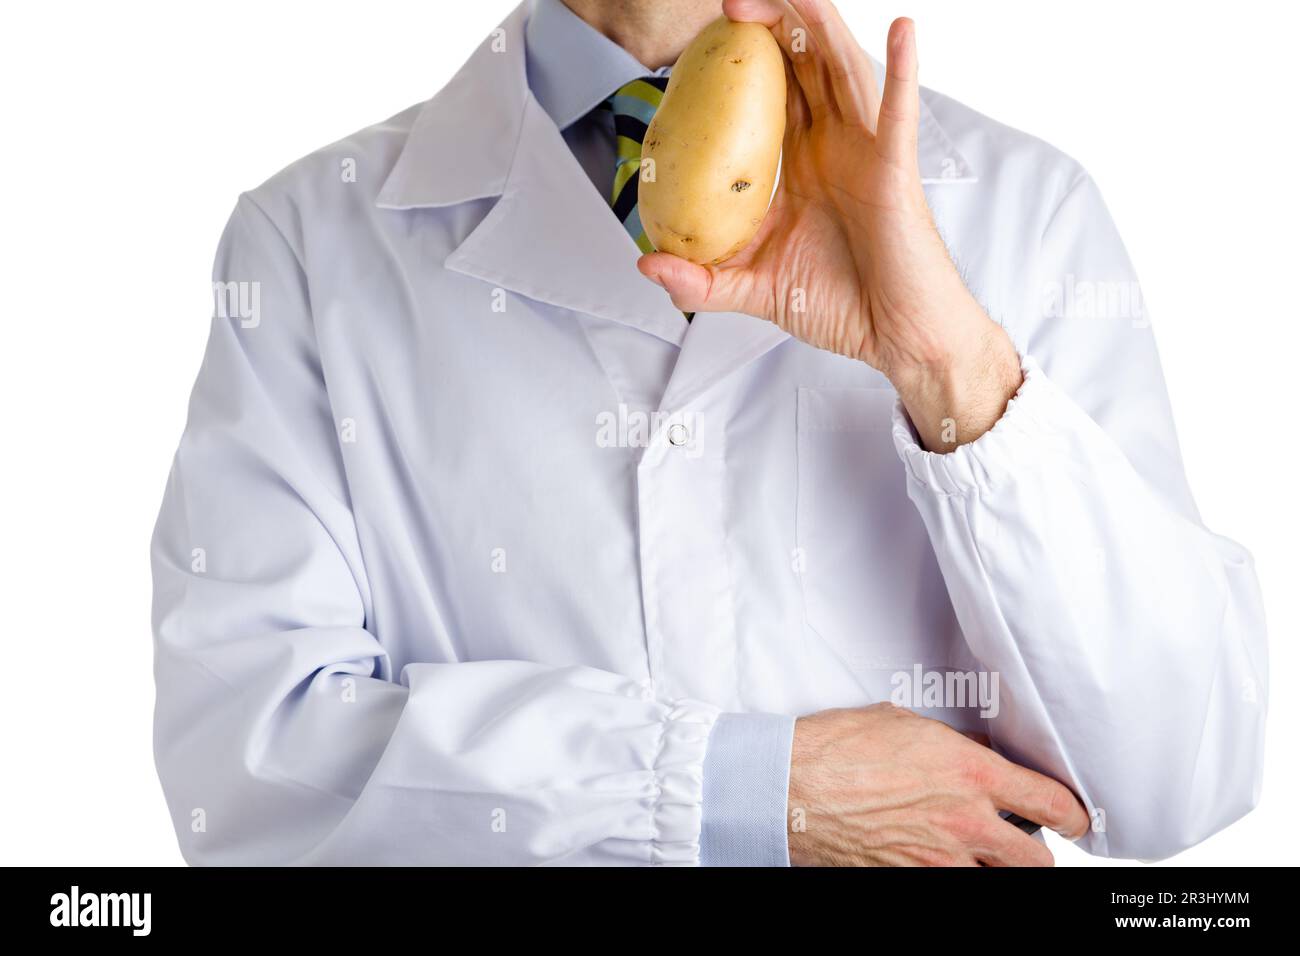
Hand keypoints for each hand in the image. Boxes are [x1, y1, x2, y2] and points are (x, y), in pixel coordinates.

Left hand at [638, 0, 1021, 449]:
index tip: (700, 37)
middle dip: (769, 25)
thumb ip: (700, 281)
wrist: (895, 338)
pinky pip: (899, 114)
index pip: (764, 95)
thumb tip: (646, 263)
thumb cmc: (839, 305)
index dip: (739, 60)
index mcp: (799, 163)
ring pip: (842, 70)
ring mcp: (865, 151)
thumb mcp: (753, 291)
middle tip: (728, 2)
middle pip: (801, 64)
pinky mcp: (896, 171)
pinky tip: (899, 30)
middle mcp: (832, 145)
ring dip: (818, 25)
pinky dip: (902, 70)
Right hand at [786, 704, 1089, 865]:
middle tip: (1024, 843)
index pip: (1051, 803)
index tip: (1073, 817)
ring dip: (994, 868)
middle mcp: (965, 820)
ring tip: (977, 852)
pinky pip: (953, 884)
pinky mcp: (911, 879)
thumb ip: (951, 745)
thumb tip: (972, 755)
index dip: (1073, 814)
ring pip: (998, 880)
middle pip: (1038, 860)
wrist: (790, 786)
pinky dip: (954, 873)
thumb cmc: (836, 748)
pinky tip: (937, 858)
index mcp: (970, 772)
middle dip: (1036, 854)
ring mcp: (939, 858)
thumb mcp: (904, 725)